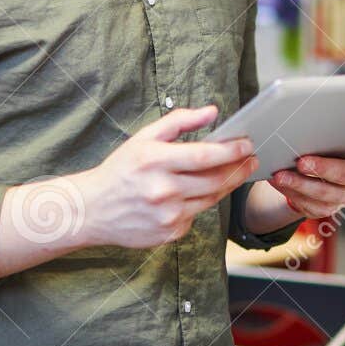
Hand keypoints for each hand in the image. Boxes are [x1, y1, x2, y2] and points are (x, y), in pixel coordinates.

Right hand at [77, 105, 256, 249]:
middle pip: (214, 180)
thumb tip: (212, 112)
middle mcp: (161, 190)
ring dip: (227, 185)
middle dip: (238, 168)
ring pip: (211, 199)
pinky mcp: (170, 233)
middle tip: (251, 159)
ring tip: (235, 172)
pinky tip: (196, 194)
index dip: (230, 150)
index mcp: (154, 161)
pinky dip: (200, 203)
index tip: (248, 144)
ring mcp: (167, 215)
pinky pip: (196, 215)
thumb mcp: (144, 138)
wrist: (93, 210)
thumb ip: (179, 121)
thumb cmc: (121, 170)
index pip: (203, 156)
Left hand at [266, 126, 344, 219]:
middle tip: (301, 162)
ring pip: (325, 194)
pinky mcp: (329, 208)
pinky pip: (310, 205)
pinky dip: (291, 193)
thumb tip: (303, 118)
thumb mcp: (329, 136)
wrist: (313, 175)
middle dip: (323, 168)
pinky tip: (278, 182)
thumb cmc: (324, 147)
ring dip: (299, 184)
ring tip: (279, 175)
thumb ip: (327, 129)